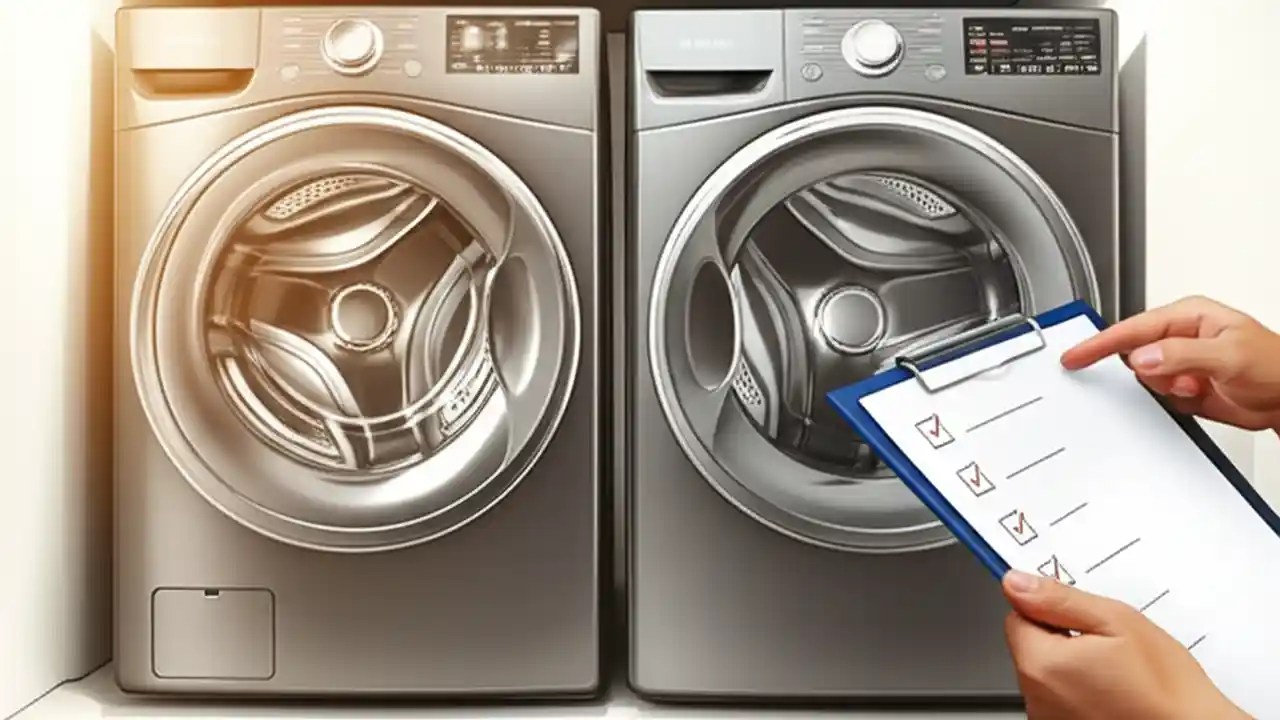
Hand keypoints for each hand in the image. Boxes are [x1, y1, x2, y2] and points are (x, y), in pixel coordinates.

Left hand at [1002, 571, 1246, 719]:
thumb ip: (1058, 600)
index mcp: (1041, 665)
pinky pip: (1060, 699)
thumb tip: (1016, 582)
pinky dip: (1079, 692)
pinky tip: (1111, 693)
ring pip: (1045, 675)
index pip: (1017, 618)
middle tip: (1107, 646)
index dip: (1050, 611)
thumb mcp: (1116, 622)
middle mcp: (1036, 699)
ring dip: (1071, 667)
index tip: (1079, 616)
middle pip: (1030, 649)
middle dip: (1061, 639)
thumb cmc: (1165, 687)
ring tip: (1114, 673)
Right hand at [1061, 296, 1279, 431]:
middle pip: (1135, 354)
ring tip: (1198, 386)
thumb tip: (1142, 358)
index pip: (1132, 328)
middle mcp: (1180, 337)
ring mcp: (1181, 362)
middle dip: (1153, 373)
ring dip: (1168, 388)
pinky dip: (1176, 401)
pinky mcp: (1183, 386)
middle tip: (1181, 379)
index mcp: (1188, 316)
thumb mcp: (1229, 356)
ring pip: (1146, 379)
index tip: (1075, 356)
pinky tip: (1200, 395)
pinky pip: (1159, 396)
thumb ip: (1181, 355)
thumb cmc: (1274, 367)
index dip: (1100, 343)